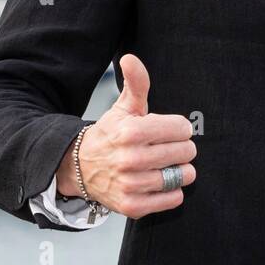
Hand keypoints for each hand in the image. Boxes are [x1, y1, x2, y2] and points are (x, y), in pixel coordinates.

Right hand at [56, 53, 195, 218]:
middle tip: (171, 147)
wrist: (79, 167)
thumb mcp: (123, 107)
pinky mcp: (132, 206)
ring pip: (181, 176)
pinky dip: (173, 192)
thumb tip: (130, 58)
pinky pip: (173, 199)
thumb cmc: (111, 134)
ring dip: (180, 170)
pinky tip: (162, 181)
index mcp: (131, 131)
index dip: (180, 128)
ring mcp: (131, 185)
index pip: (181, 128)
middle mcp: (130, 159)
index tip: (172, 129)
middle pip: (185, 152)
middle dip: (182, 148)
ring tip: (169, 165)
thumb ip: (136, 83)